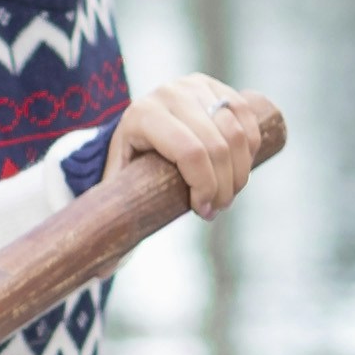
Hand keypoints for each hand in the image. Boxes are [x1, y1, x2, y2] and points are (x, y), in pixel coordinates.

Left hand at [109, 70, 259, 217]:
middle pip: (216, 146)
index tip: (203, 211)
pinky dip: (250, 145)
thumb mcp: (118, 180)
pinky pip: (245, 115)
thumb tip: (103, 268)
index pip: (190, 153)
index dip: (205, 186)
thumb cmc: (129, 162)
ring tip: (229, 192)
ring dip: (240, 170)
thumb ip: (114, 214)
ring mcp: (194, 86)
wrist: (138, 124)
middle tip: (218, 207)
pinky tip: (241, 167)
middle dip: (224, 185)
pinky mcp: (215, 86)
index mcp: (142, 115)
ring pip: (235, 132)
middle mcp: (169, 94)